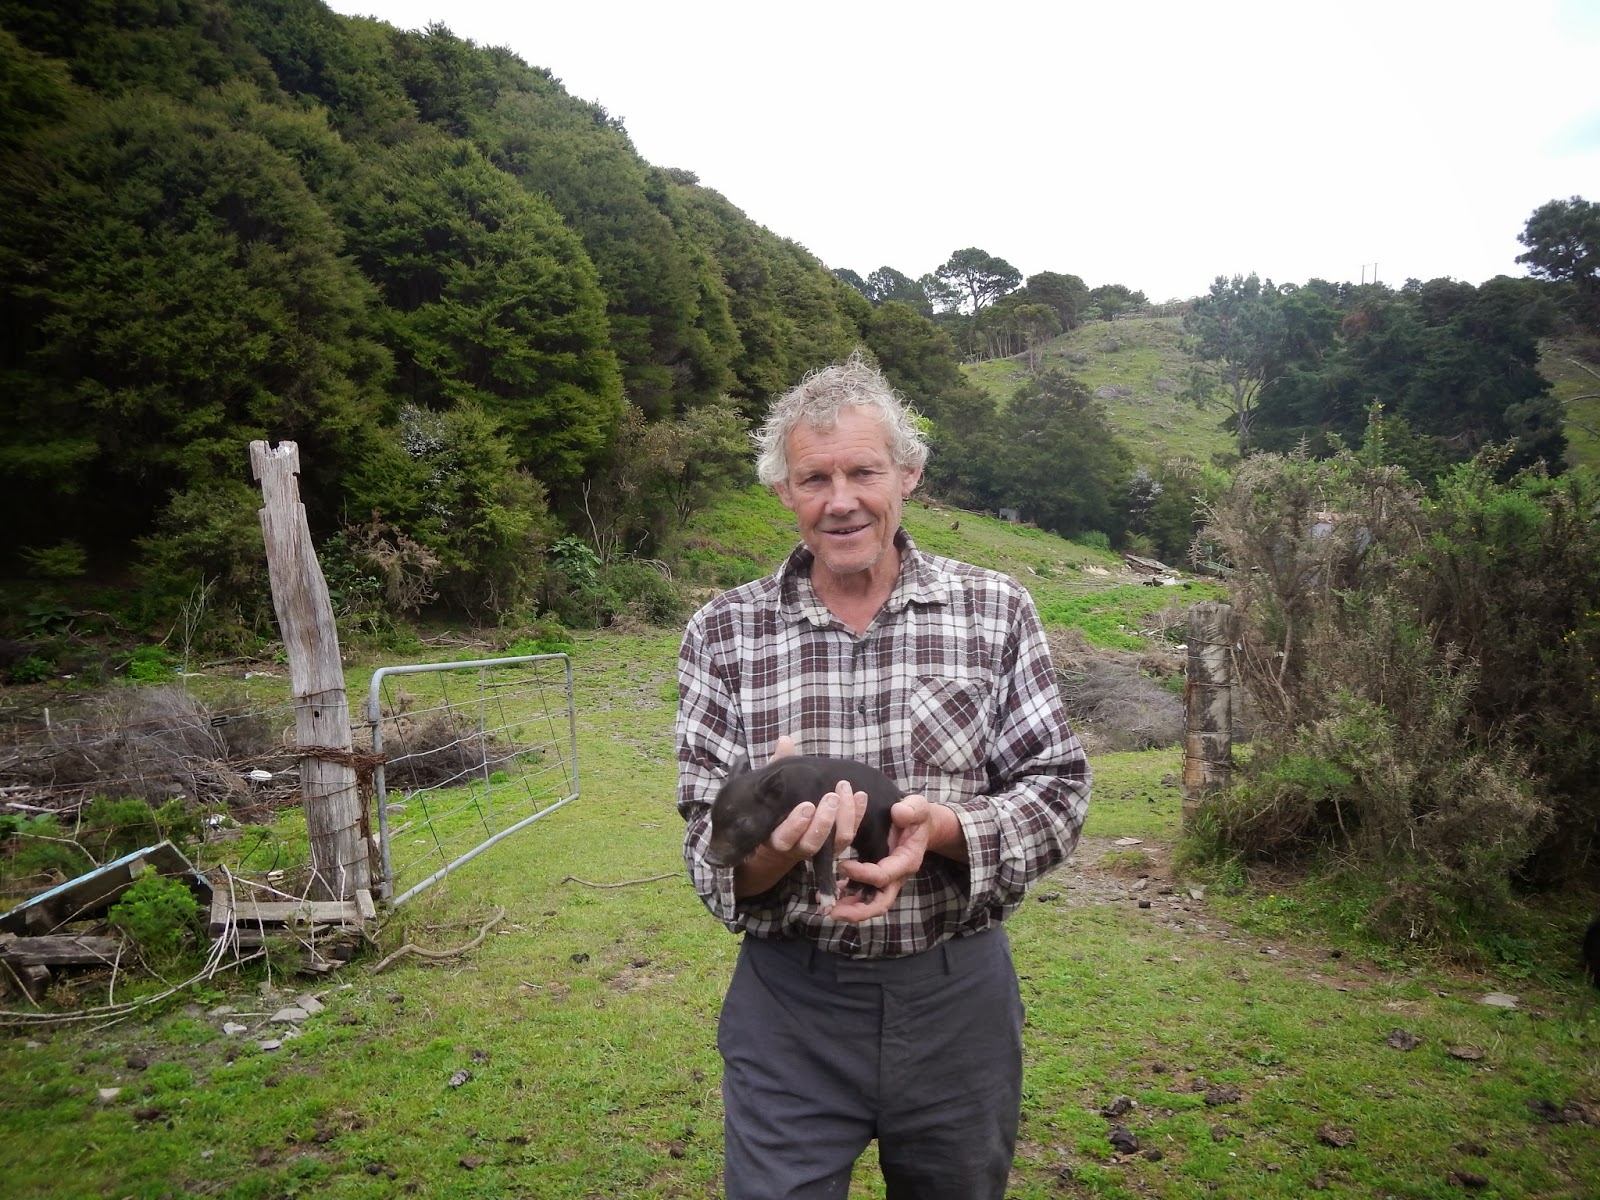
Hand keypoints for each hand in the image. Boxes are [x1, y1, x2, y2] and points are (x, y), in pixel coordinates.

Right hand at [729, 736, 863, 896]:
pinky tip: (860, 795)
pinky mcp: (837, 845)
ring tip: (844, 789)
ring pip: (837, 841)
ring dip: (844, 817)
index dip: (796, 825)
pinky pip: (850, 834)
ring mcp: (820, 848)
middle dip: (824, 821)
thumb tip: (785, 740)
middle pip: (813, 843)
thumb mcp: (773, 787)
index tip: (807, 806)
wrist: (789, 831)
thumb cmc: (778, 806)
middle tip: (831, 797)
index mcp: (777, 837)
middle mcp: (797, 847)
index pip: (785, 838)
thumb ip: (777, 765)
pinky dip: (857, 815)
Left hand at [828, 793, 933, 922]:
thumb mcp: (919, 807)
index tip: (842, 865)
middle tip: (833, 912)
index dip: (863, 874)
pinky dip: (846, 896)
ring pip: (869, 903)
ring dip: (848, 908)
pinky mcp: (877, 878)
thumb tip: (899, 813)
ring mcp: (887, 880)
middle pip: (879, 903)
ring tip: (825, 907)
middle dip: (857, 911)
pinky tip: (827, 893)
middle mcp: (896, 876)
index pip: (883, 876)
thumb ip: (912, 809)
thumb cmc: (917, 816)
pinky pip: (862, 893)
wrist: (921, 825)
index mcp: (906, 861)